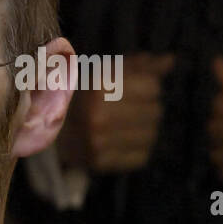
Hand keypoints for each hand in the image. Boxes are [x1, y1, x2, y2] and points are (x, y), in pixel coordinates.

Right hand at [57, 52, 174, 173]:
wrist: (51, 128)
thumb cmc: (86, 94)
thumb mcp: (108, 72)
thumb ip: (141, 66)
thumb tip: (172, 60)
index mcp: (99, 87)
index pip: (152, 87)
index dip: (148, 86)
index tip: (136, 88)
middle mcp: (98, 116)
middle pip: (154, 111)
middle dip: (147, 107)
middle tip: (129, 107)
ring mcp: (98, 142)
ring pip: (151, 134)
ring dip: (144, 128)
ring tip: (126, 123)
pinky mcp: (101, 163)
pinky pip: (141, 156)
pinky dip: (137, 147)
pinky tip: (121, 139)